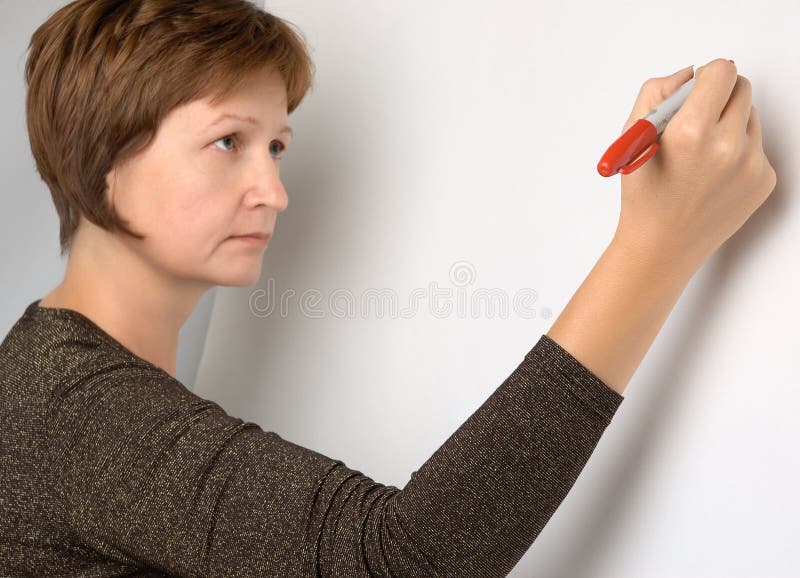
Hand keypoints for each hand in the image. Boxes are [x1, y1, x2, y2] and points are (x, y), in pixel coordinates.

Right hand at [614, 58, 776, 270]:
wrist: (662, 248)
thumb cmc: (643, 196)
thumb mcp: (632, 138)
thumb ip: (657, 93)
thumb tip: (689, 74)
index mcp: (691, 133)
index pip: (722, 71)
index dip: (705, 78)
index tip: (694, 93)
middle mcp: (728, 147)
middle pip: (741, 88)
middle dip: (718, 97)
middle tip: (694, 124)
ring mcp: (751, 166)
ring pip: (750, 116)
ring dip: (729, 124)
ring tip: (701, 155)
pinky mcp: (764, 180)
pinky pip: (757, 145)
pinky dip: (737, 151)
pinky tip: (713, 174)